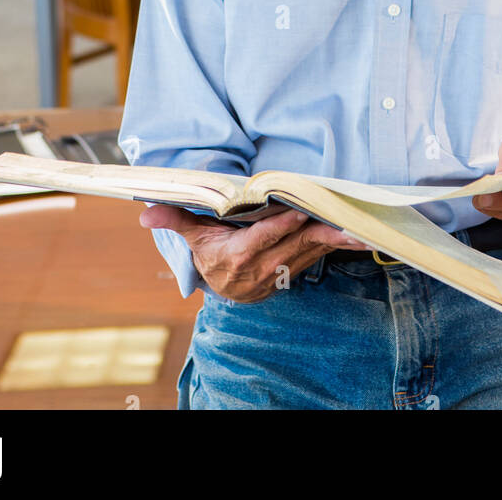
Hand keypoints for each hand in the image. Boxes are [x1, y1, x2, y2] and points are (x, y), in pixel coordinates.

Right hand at [139, 204, 368, 302]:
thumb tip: (144, 210)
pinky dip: (335, 246)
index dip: (279, 227)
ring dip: (333, 240)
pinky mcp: (294, 271)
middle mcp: (261, 268)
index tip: (296, 211)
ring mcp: (280, 272)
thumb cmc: (210, 254)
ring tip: (357, 226)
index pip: (260, 241)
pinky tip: (356, 236)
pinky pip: (317, 256)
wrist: (225, 290)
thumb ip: (175, 219)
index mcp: (236, 258)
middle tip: (338, 216)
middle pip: (291, 246)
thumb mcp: (192, 238)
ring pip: (309, 252)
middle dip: (316, 231)